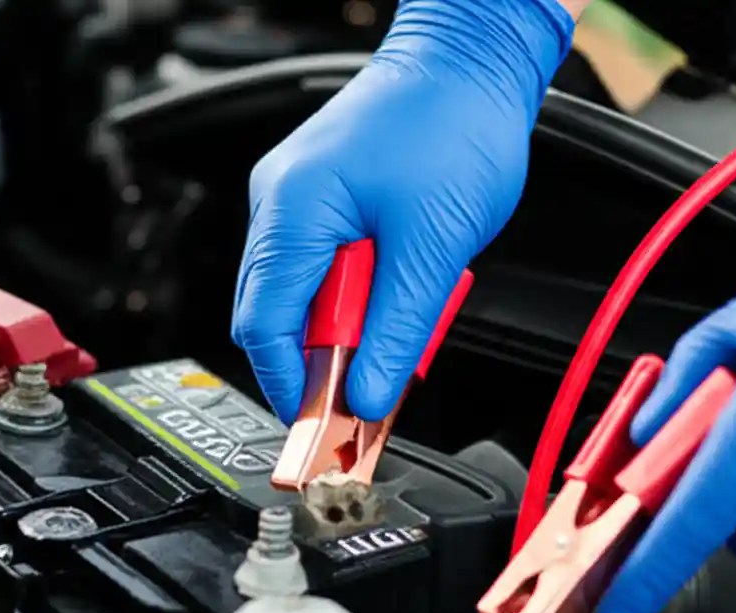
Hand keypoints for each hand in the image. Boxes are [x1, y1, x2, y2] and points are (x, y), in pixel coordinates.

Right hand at [229, 0, 574, 421]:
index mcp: (291, 210)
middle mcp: (279, 204)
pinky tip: (398, 292)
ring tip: (404, 323)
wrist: (473, 58)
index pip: (263, 324)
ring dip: (350, 327)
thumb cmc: (453, 123)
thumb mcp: (435, 245)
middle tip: (372, 393)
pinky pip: (325, 269)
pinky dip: (359, 298)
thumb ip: (396, 331)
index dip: (287, 386)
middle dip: (324, 363)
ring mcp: (296, 199)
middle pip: (277, 316)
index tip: (318, 432)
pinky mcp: (321, 200)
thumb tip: (368, 401)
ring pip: (304, 297)